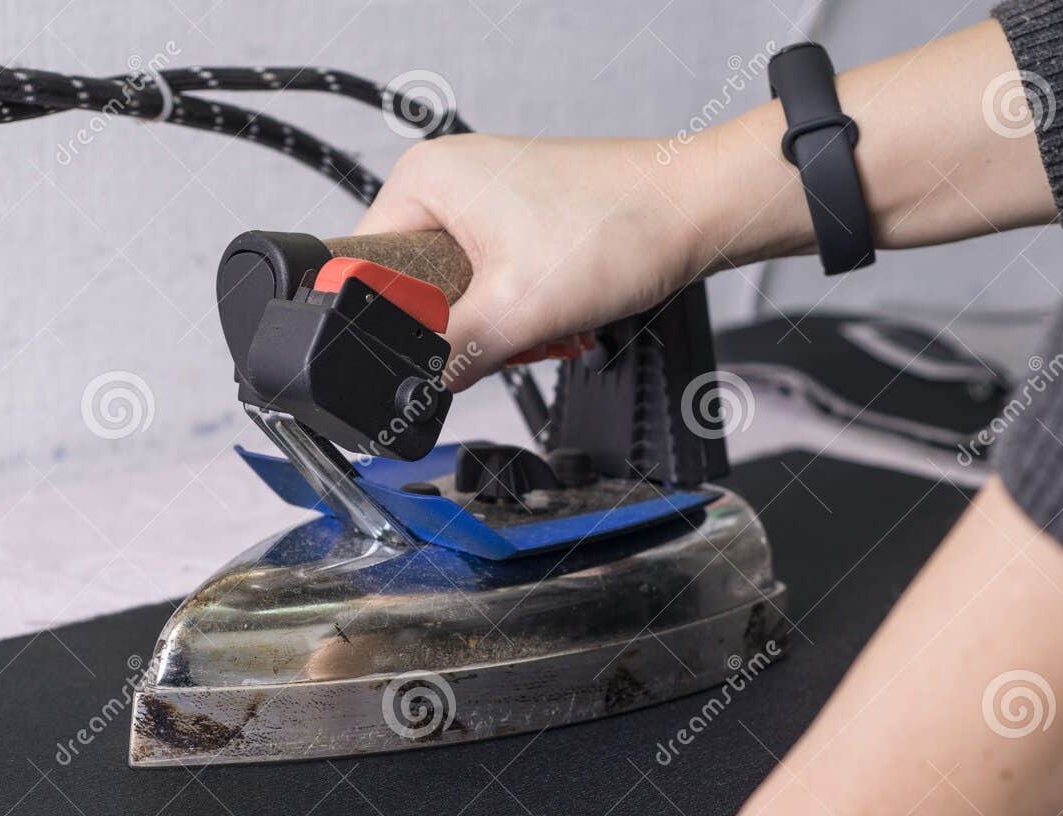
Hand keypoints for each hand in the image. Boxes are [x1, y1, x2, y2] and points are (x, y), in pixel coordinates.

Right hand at [354, 133, 712, 389]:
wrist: (696, 208)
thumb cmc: (620, 228)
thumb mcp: (516, 310)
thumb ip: (450, 355)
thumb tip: (409, 389)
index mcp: (422, 180)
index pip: (365, 272)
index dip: (397, 324)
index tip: (441, 346)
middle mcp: (448, 178)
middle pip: (416, 290)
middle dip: (464, 331)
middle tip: (510, 333)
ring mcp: (488, 195)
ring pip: (462, 294)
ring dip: (503, 326)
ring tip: (544, 322)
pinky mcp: (522, 216)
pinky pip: (496, 282)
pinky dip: (525, 310)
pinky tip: (558, 314)